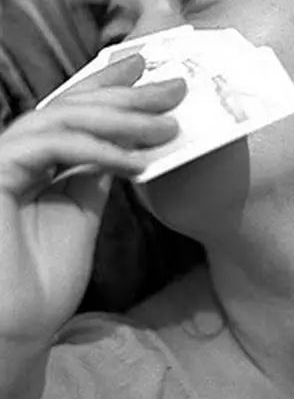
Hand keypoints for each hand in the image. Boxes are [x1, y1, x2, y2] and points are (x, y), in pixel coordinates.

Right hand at [0, 54, 185, 344]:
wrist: (19, 329)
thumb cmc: (46, 278)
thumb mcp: (82, 210)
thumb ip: (94, 172)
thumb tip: (124, 142)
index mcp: (35, 160)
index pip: (73, 111)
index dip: (108, 86)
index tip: (147, 69)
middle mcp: (16, 153)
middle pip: (71, 106)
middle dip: (125, 94)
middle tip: (172, 87)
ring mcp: (4, 161)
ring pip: (64, 118)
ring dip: (121, 120)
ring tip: (166, 127)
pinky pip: (53, 145)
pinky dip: (99, 149)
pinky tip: (136, 161)